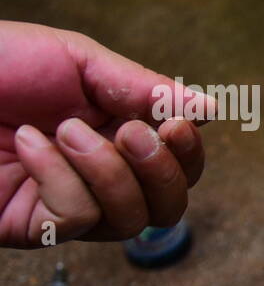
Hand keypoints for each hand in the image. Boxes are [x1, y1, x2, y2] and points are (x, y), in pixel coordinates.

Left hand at [0, 21, 209, 247]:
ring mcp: (65, 203)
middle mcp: (97, 173)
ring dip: (108, 172)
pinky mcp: (32, 226)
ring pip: (130, 221)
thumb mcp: (74, 59)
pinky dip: (61, 178)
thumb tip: (210, 109)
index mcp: (113, 130)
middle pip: (168, 205)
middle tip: (131, 132)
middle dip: (161, 170)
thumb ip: (141, 87)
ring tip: (66, 131)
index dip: (187, 150)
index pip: (177, 161)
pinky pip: (76, 219)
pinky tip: (31, 145)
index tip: (176, 124)